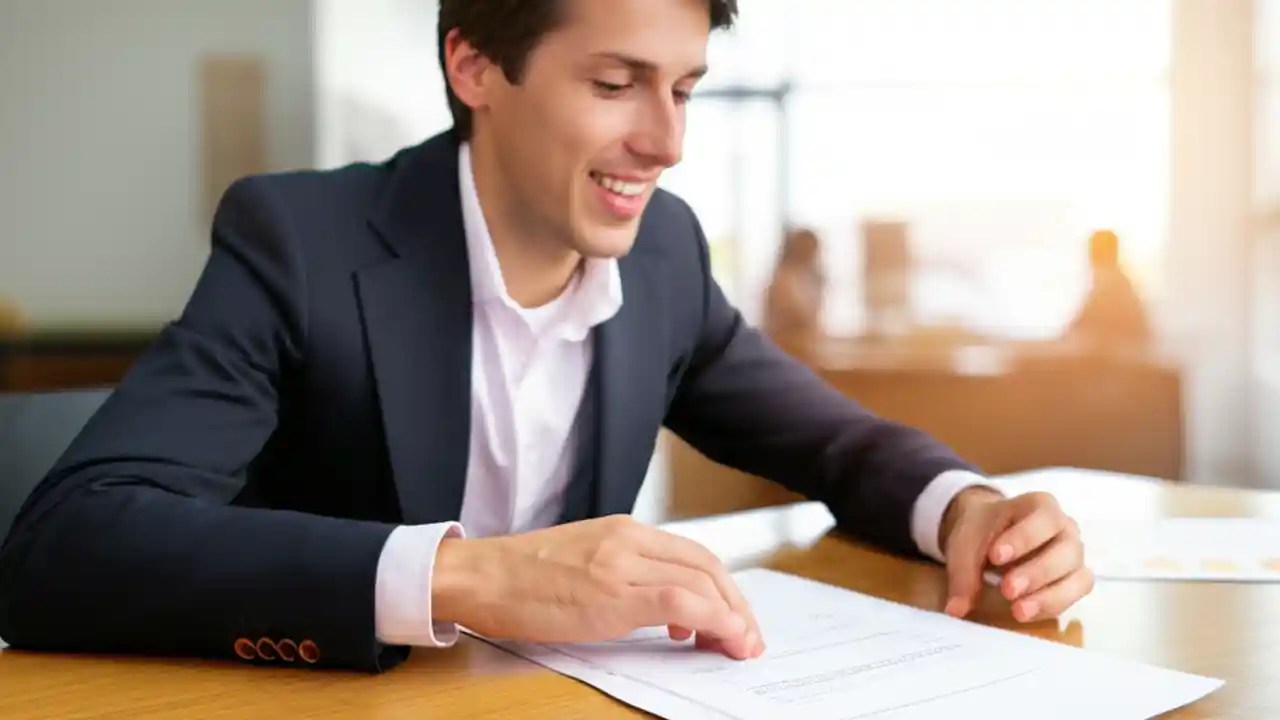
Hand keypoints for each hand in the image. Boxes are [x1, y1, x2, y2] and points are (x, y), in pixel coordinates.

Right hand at [431, 515, 763, 658]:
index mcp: (624, 531)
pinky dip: (711, 619)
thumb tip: (667, 609)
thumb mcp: (584, 561)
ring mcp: (621, 565)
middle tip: (748, 638)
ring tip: (736, 645)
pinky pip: (680, 601)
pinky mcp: (611, 594)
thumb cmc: (521, 577)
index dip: (726, 588)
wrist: (479, 575)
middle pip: (708, 566)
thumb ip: (625, 573)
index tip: (736, 618)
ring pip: (701, 582)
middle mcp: (629, 540)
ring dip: (732, 617)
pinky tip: (718, 637)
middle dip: (738, 605)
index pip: (695, 554)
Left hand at [940, 488, 1092, 622]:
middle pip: (1065, 550)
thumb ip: (963, 575)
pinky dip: (1053, 605)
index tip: (995, 555)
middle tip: (1007, 590)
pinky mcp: (1074, 579)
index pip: (1043, 518)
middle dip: (1036, 573)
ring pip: (1076, 576)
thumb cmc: (983, 532)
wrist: (989, 534)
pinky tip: (1027, 613)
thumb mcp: (966, 546)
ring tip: (1018, 610)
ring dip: (1049, 596)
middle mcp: (1065, 528)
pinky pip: (1074, 594)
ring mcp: (1074, 555)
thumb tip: (955, 610)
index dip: (1023, 537)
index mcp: (1041, 506)